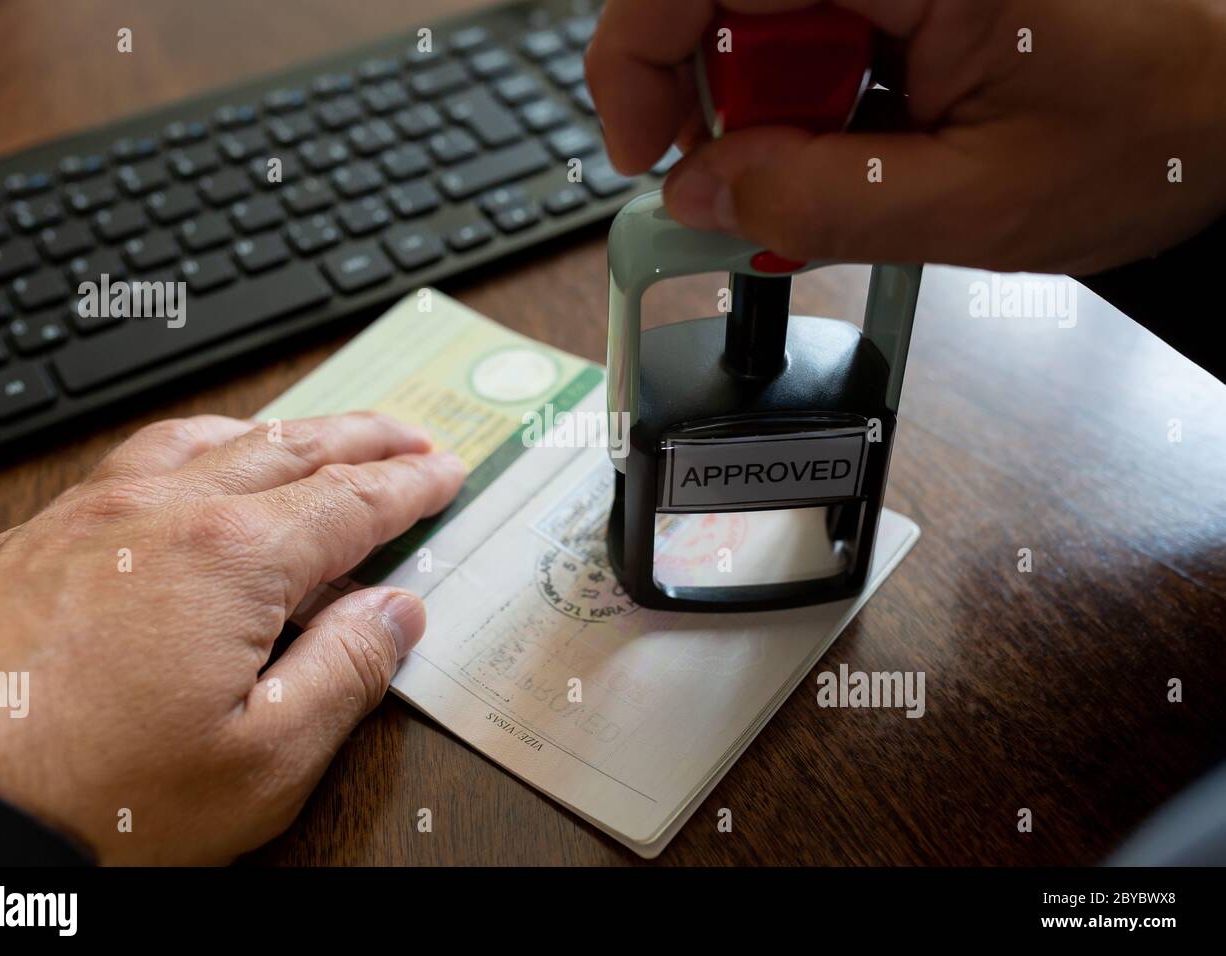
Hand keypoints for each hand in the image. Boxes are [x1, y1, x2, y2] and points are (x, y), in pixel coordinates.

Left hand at [0, 413, 464, 863]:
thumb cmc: (91, 796)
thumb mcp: (263, 761)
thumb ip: (347, 673)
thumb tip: (396, 613)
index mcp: (234, 558)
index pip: (352, 501)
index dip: (411, 485)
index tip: (445, 472)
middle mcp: (164, 511)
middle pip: (292, 448)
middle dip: (363, 439)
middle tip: (408, 436)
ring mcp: (92, 513)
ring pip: (211, 439)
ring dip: (282, 431)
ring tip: (318, 435)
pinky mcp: (37, 537)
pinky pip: (137, 458)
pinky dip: (197, 446)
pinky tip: (196, 465)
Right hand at [585, 0, 1225, 273]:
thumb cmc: (1166, 127)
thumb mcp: (979, 202)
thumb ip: (821, 204)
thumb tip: (700, 195)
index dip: (640, 57)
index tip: (645, 150)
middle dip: (718, 96)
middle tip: (757, 187)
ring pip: (769, 14)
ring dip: (775, 104)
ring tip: (846, 173)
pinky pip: (825, 22)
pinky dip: (821, 94)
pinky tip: (873, 140)